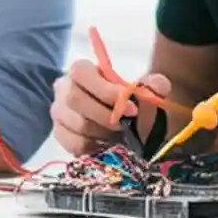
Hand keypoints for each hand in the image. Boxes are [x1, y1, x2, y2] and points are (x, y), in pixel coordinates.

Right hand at [51, 59, 170, 155]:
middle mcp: (63, 88)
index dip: (105, 91)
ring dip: (102, 132)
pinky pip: (74, 144)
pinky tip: (107, 144)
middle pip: (75, 100)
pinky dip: (94, 147)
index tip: (132, 108)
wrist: (124, 121)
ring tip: (118, 134)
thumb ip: (154, 85)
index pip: (82, 73)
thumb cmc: (129, 100)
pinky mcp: (60, 134)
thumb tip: (158, 86)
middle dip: (105, 115)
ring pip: (77, 125)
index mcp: (81, 70)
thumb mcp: (145, 90)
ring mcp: (59, 113)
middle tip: (126, 125)